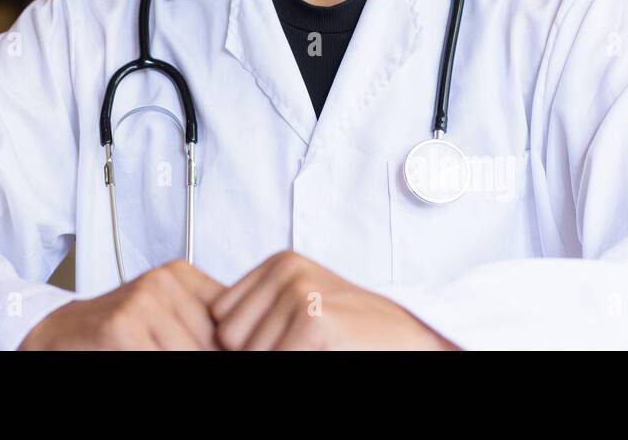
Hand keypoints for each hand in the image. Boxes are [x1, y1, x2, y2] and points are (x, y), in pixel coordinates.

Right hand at [17, 259, 225, 349]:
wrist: (60, 332)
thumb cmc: (118, 330)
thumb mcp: (167, 314)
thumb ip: (203, 323)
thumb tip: (251, 344)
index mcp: (181, 273)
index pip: (230, 317)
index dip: (232, 344)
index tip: (233, 350)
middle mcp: (164, 280)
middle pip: (215, 341)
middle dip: (210, 356)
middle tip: (179, 351)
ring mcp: (143, 299)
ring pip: (193, 352)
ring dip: (183, 361)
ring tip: (156, 351)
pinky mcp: (123, 325)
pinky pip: (161, 358)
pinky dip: (157, 362)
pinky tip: (139, 354)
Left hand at [209, 250, 459, 349]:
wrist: (413, 337)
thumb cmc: (356, 333)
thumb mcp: (302, 308)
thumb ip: (260, 311)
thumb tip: (214, 335)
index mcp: (278, 264)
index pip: (222, 316)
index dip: (245, 342)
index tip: (282, 342)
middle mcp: (286, 271)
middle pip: (230, 336)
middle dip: (258, 352)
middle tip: (302, 347)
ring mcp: (300, 291)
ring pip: (249, 352)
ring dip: (280, 359)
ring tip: (318, 350)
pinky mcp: (314, 318)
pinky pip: (276, 359)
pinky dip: (297, 364)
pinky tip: (325, 354)